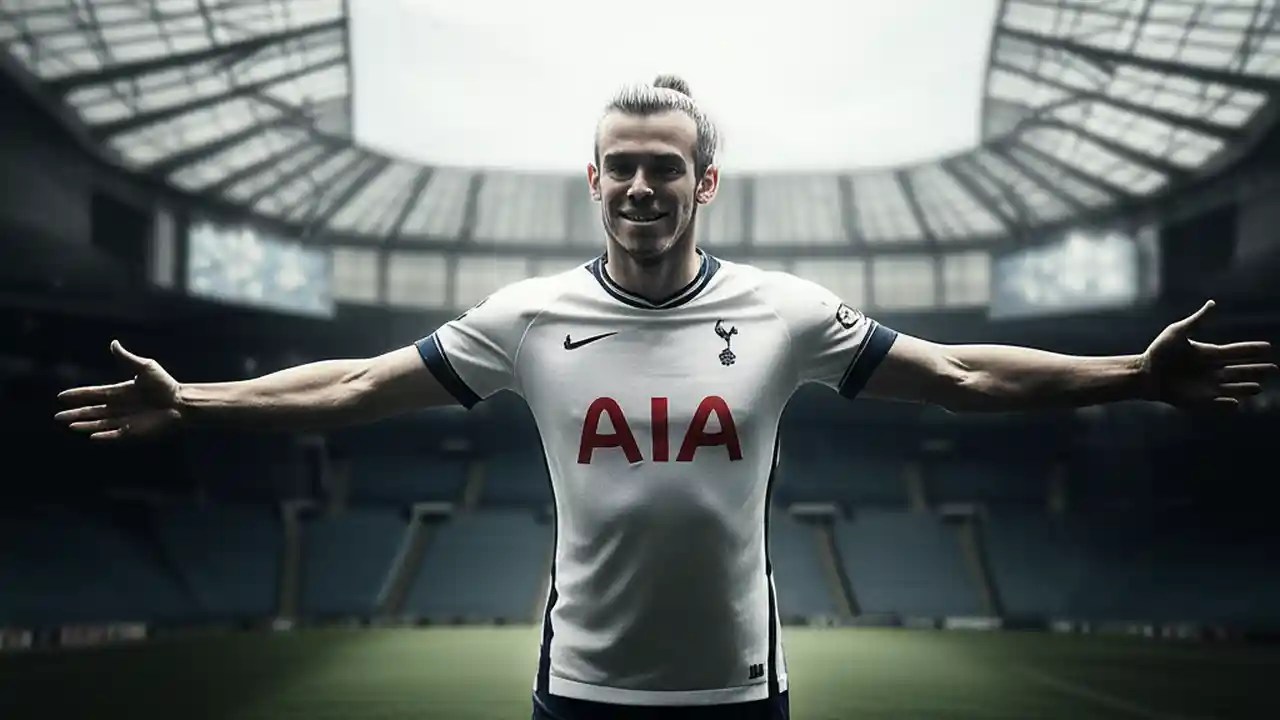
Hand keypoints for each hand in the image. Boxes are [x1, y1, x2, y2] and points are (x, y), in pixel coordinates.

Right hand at [55, 340, 182, 439]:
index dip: (78, 395)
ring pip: (99, 424)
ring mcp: (125, 420)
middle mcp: (119, 407)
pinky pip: (115, 435)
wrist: (181, 402)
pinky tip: (92, 436)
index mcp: (119, 391)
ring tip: (70, 425)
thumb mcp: (145, 367)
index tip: (61, 397)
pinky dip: (104, 436)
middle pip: (92, 411)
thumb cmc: (165, 384)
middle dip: (75, 413)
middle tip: (57, 417)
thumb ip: (127, 358)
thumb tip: (113, 343)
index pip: (94, 394)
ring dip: (85, 425)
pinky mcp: (134, 431)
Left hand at [1141, 300, 1276, 409]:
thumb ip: (1197, 321)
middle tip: (1275, 368)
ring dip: (1244, 388)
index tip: (1268, 347)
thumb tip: (1213, 303)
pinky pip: (1216, 404)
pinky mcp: (1197, 400)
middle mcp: (1212, 371)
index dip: (1251, 350)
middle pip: (1239, 370)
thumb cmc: (1159, 352)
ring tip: (1259, 387)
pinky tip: (1235, 403)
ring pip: (1232, 388)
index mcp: (1209, 354)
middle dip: (1256, 370)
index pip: (1235, 352)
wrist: (1143, 373)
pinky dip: (1225, 404)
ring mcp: (1206, 386)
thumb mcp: (1178, 332)